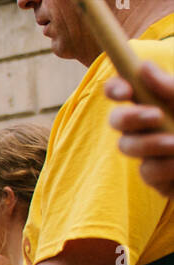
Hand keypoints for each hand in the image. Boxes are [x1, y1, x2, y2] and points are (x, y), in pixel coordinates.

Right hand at [106, 63, 173, 198]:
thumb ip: (172, 88)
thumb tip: (145, 68)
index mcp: (154, 99)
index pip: (121, 89)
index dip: (115, 88)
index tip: (126, 92)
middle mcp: (146, 123)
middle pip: (116, 119)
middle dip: (129, 117)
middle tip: (155, 116)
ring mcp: (149, 149)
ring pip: (127, 146)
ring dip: (149, 143)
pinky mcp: (155, 175)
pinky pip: (147, 170)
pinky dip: (164, 166)